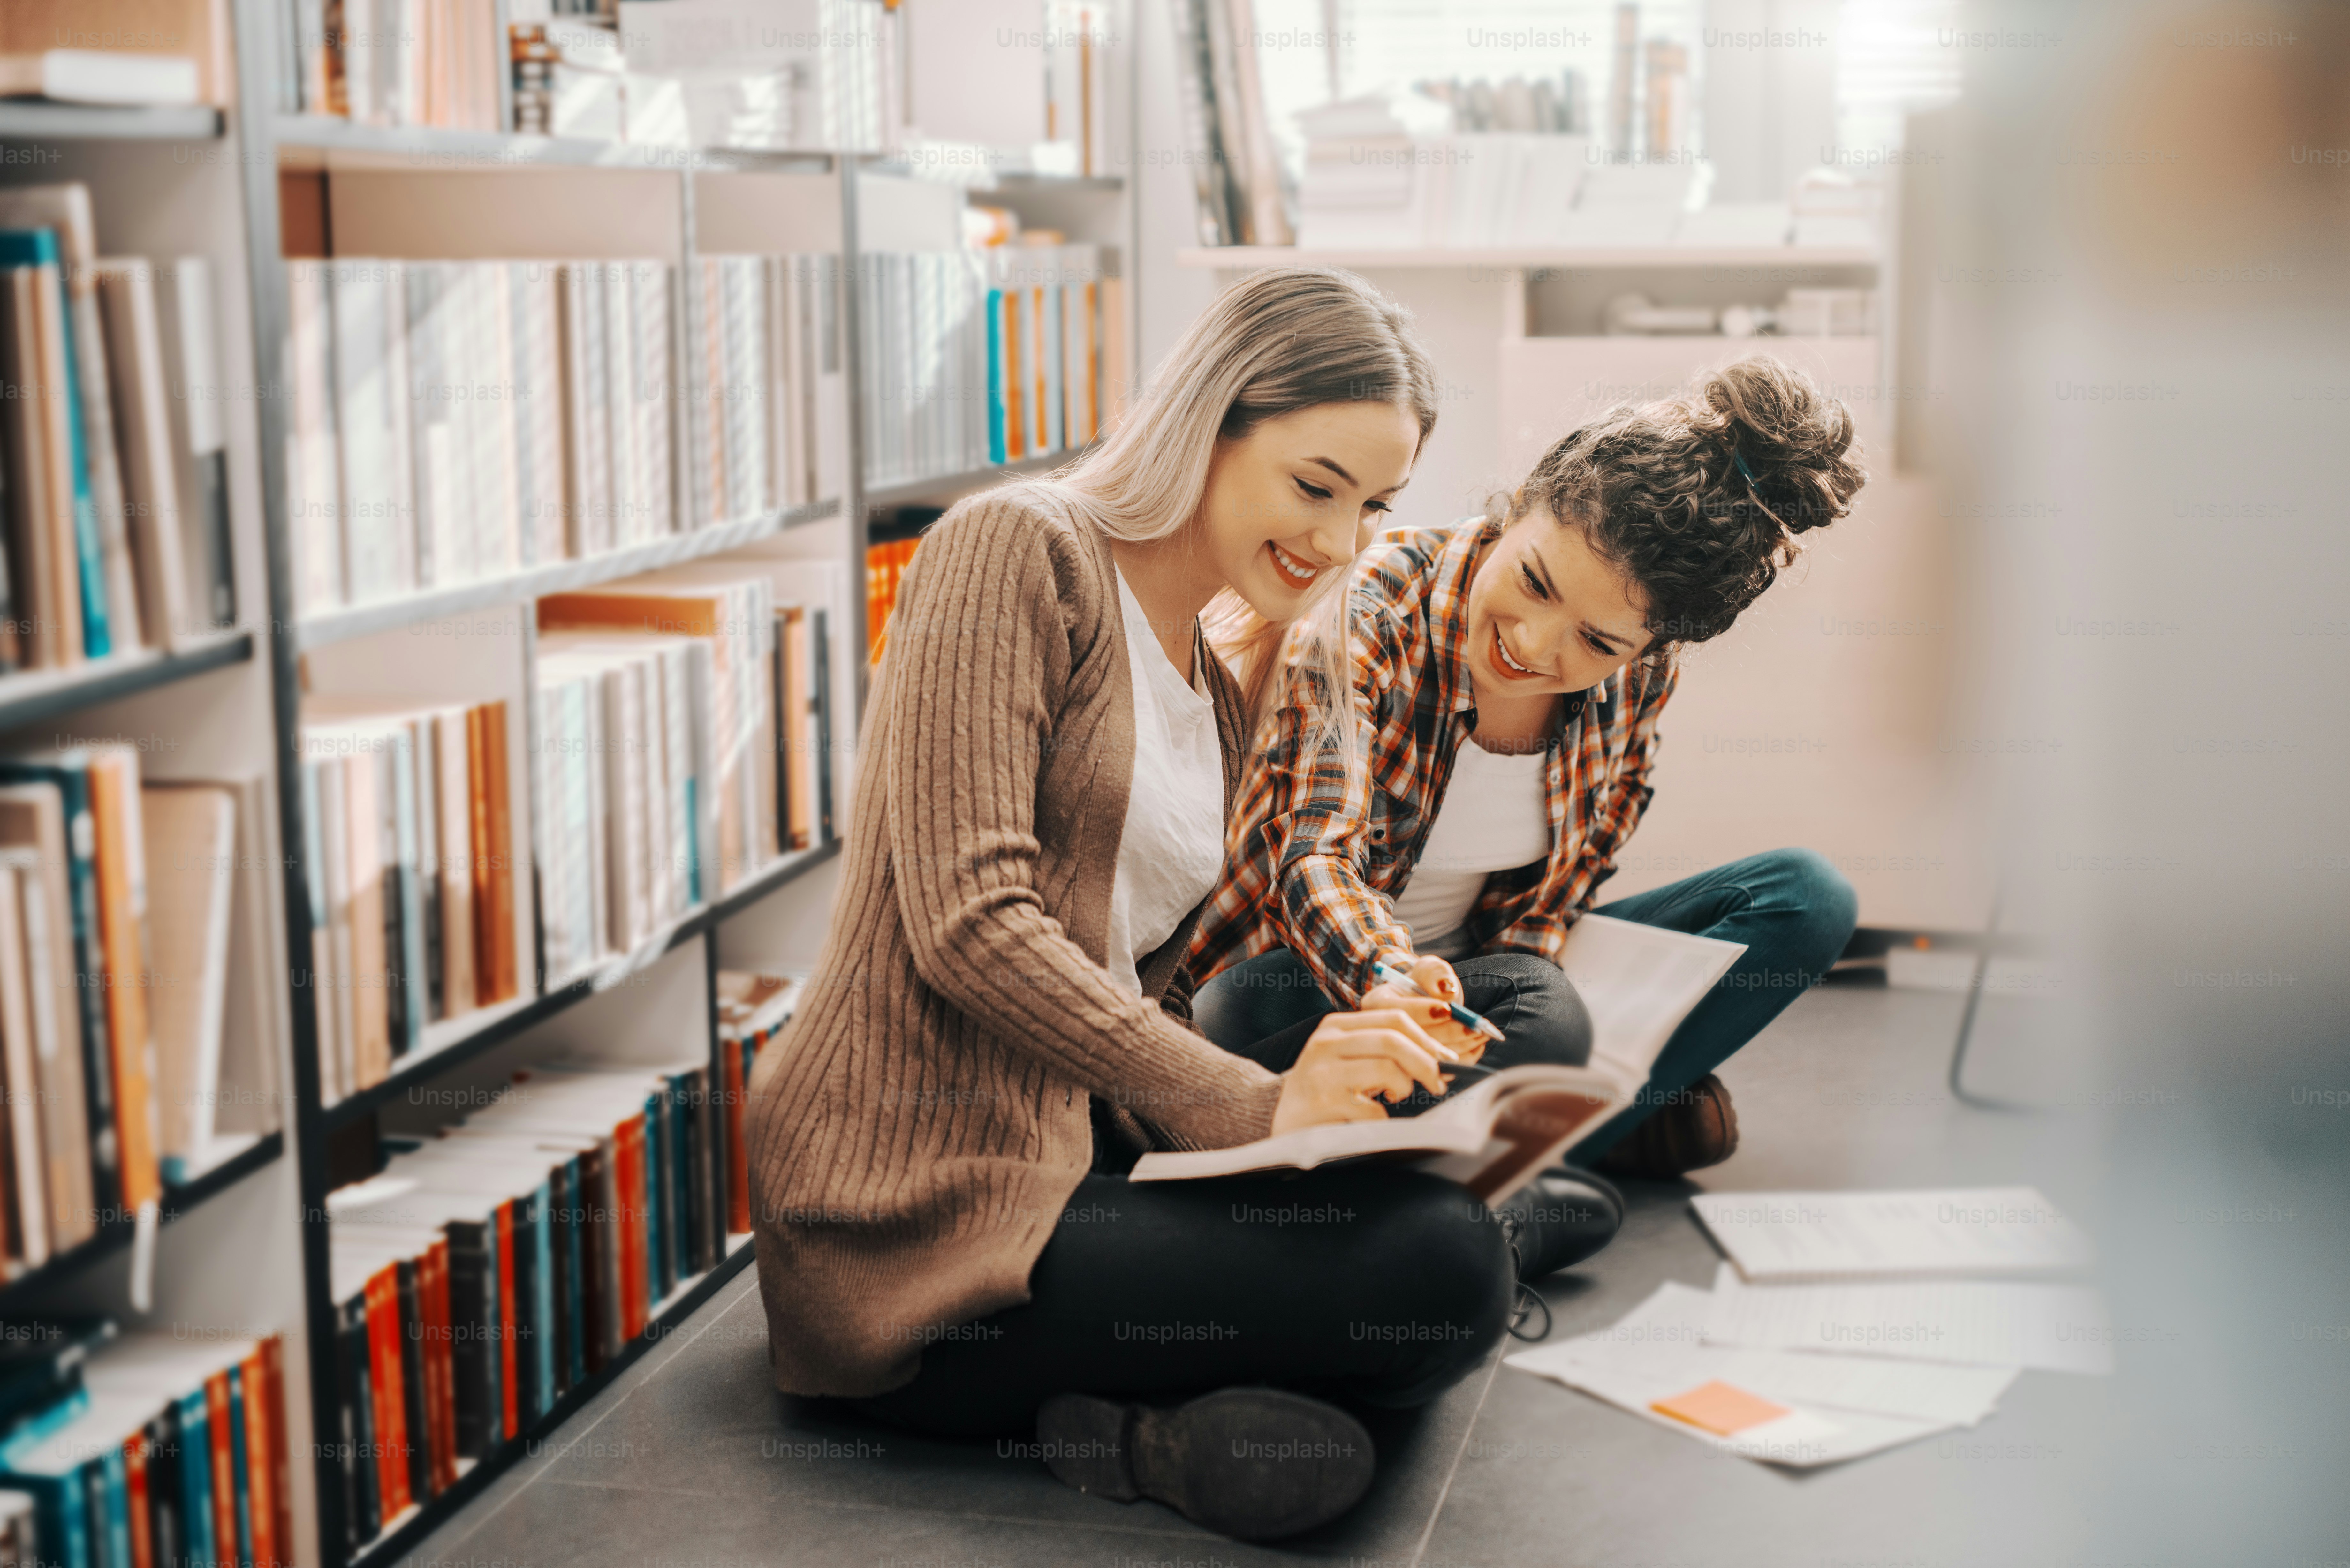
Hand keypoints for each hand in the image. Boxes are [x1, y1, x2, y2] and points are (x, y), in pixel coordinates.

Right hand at [1270, 1008, 1461, 1134]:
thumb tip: (1441, 1056)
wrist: (1277, 1116)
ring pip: (1387, 1068)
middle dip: (1426, 1062)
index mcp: (1336, 1025)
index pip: (1394, 1017)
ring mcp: (1323, 1071)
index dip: (1428, 1037)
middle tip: (1438, 1083)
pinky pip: (1373, 1106)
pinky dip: (1383, 1115)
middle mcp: (1327, 1041)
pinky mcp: (1323, 1101)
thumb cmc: (1324, 1087)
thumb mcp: (1346, 1056)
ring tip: (1397, 1096)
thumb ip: (1382, 1047)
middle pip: (1393, 1040)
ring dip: (1404, 1087)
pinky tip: (1373, 1116)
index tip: (1447, 1058)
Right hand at [1362, 954, 1484, 1063]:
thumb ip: (1435, 973)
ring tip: (1480, 1035)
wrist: (1429, 1005)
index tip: (1448, 1008)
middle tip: (1476, 1027)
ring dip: (1461, 1048)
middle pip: (1414, 1039)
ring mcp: (1397, 1055)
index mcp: (1376, 1004)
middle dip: (1450, 1032)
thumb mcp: (1429, 969)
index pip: (1397, 1011)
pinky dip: (1461, 1060)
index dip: (1424, 1010)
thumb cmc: (1426, 984)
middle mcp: (1382, 1033)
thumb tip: (1445, 989)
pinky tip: (1475, 1047)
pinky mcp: (1416, 1070)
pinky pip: (1440, 1071)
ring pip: (1429, 1058)